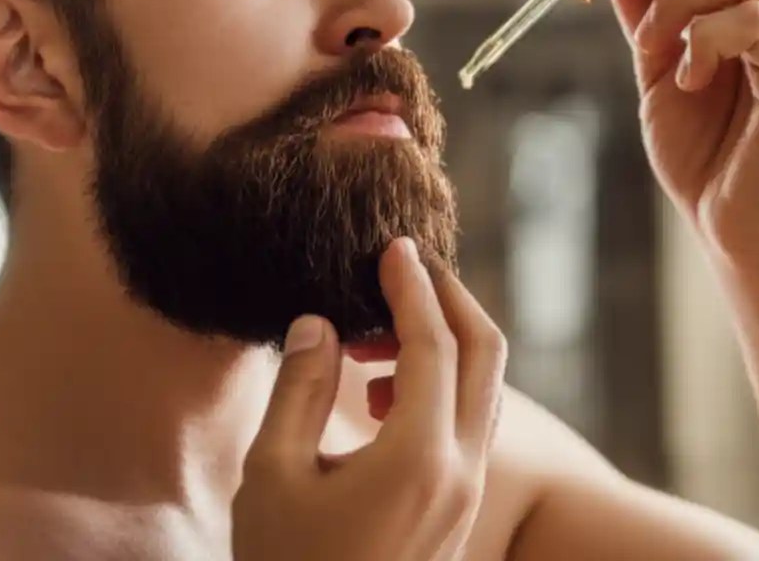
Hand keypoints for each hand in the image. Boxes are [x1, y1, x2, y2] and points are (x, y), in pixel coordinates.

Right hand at [232, 238, 506, 560]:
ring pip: (481, 391)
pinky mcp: (458, 512)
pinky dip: (438, 387)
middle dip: (449, 298)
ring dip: (442, 343)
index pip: (433, 343)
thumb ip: (301, 388)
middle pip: (484, 354)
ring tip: (372, 334)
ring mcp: (467, 495)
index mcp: (420, 457)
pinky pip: (467, 424)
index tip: (392, 246)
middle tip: (404, 265)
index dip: (412, 286)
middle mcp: (462, 471)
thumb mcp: (274, 475)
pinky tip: (377, 398)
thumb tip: (322, 323)